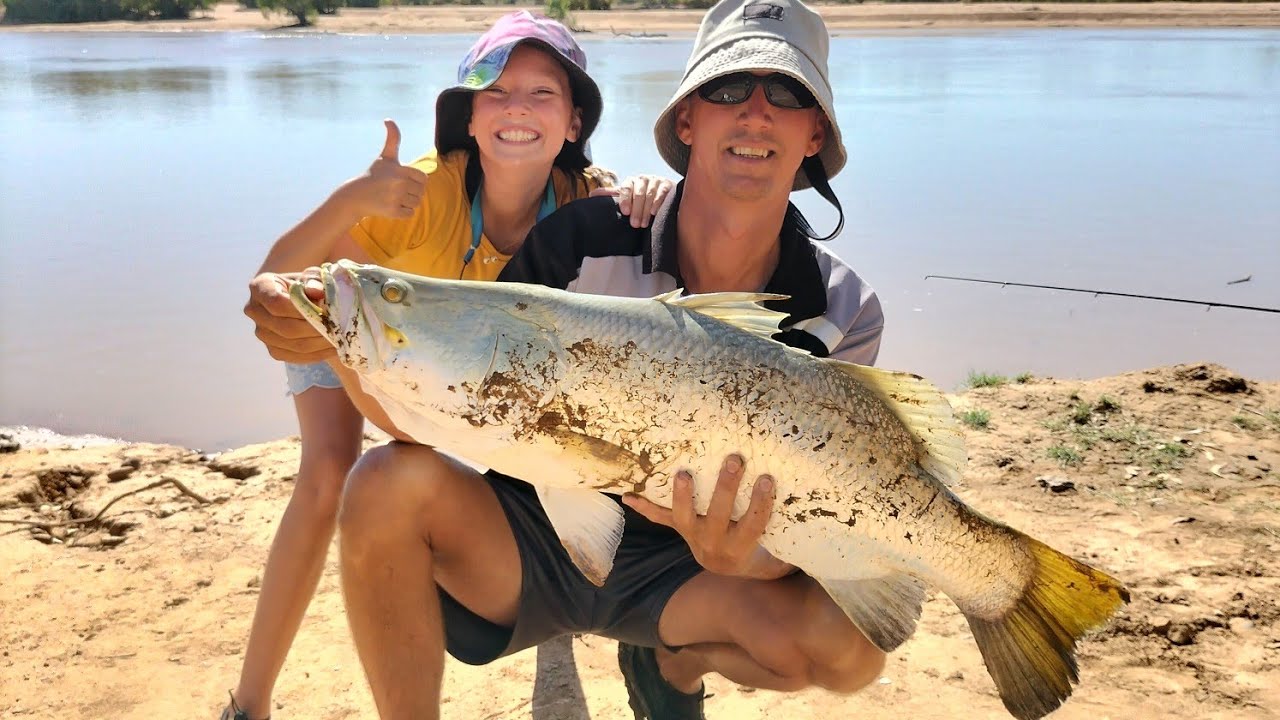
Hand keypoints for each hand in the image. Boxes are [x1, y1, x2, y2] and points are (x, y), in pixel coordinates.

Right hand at [243, 270, 335, 362]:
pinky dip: (317, 354)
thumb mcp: (313, 276)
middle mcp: (255, 311)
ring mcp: (262, 333)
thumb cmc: (308, 284)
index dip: (302, 310)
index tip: (326, 311)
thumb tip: (316, 291)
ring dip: (319, 344)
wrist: (300, 298)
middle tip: (339, 329)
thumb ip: (314, 280)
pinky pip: (295, 357)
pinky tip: (334, 347)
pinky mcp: (274, 350)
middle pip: (285, 327)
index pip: (277, 303)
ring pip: (292, 344)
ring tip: (340, 338)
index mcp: (260, 287)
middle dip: (315, 329)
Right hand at [338, 119, 427, 219]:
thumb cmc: (374, 174)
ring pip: (416, 203)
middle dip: (411, 192)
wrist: (356, 195)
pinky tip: (391, 206)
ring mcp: (396, 198)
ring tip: (393, 198)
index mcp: (401, 170)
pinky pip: (410, 214)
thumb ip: (392, 138)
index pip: (423, 179)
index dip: (415, 180)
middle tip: (396, 190)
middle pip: (421, 192)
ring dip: (408, 202)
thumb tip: (388, 119)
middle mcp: (399, 184)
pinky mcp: (392, 212)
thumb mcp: (386, 156)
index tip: (402, 180)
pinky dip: (403, 212)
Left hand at [590, 174, 673, 228]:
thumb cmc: (639, 198)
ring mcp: (655, 180)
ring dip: (646, 210)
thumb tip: (591, 195)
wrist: (661, 194)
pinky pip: (662, 192)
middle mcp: (642, 179)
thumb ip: (611, 195)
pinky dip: (658, 202)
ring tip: (644, 224)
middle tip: (635, 225)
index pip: (625, 189)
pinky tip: (654, 212)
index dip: (625, 199)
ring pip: (649, 194)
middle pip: (638, 194)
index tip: (625, 212)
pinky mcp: (667, 184)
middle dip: (637, 210)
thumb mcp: (625, 196)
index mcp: (630, 182)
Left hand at [623, 455, 794, 579]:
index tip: (767, 479)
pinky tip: (628, 496)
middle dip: (726, 489)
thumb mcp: (782, 546)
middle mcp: (714, 546)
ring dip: (682, 496)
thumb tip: (813, 497)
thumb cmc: (767, 551)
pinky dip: (645, 508)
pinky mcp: (681, 532)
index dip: (759, 504)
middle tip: (734, 460)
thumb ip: (789, 527)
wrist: (738, 572)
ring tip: (683, 474)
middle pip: (719, 517)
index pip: (753, 525)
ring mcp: (694, 538)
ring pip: (685, 518)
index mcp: (742, 550)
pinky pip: (661, 521)